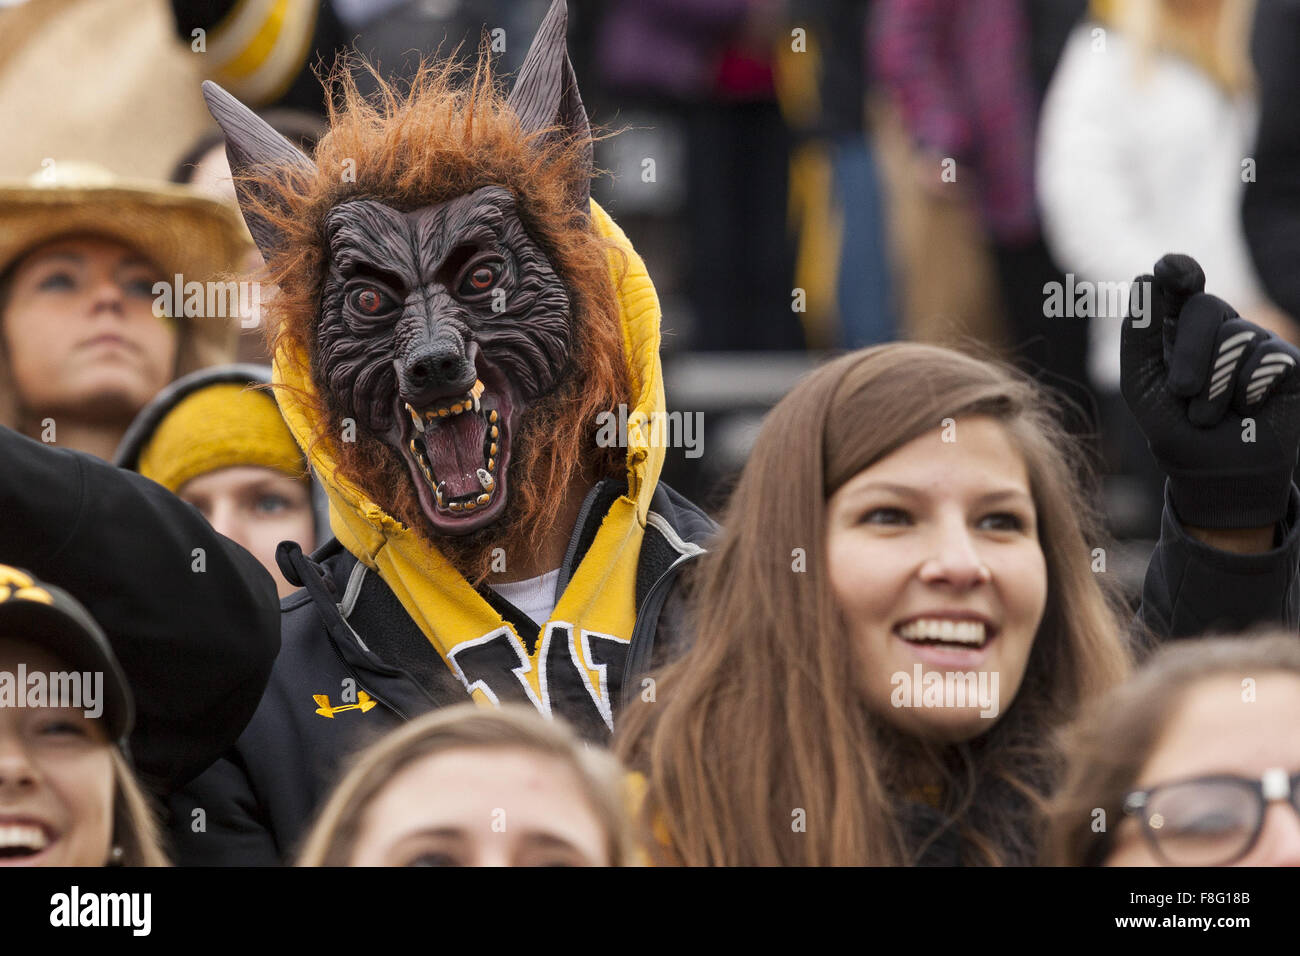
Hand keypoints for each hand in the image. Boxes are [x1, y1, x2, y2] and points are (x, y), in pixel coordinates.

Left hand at [1121, 254, 1299, 529]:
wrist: (1212, 468)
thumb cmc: (1172, 423)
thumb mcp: (1141, 381)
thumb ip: (1138, 333)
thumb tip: (1144, 279)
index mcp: (1179, 323)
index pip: (1180, 280)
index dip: (1177, 269)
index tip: (1169, 272)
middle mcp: (1220, 324)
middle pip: (1207, 306)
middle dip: (1189, 353)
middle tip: (1181, 392)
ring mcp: (1256, 340)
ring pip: (1237, 336)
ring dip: (1214, 386)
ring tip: (1207, 414)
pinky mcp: (1287, 363)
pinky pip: (1270, 359)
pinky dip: (1248, 391)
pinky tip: (1247, 409)